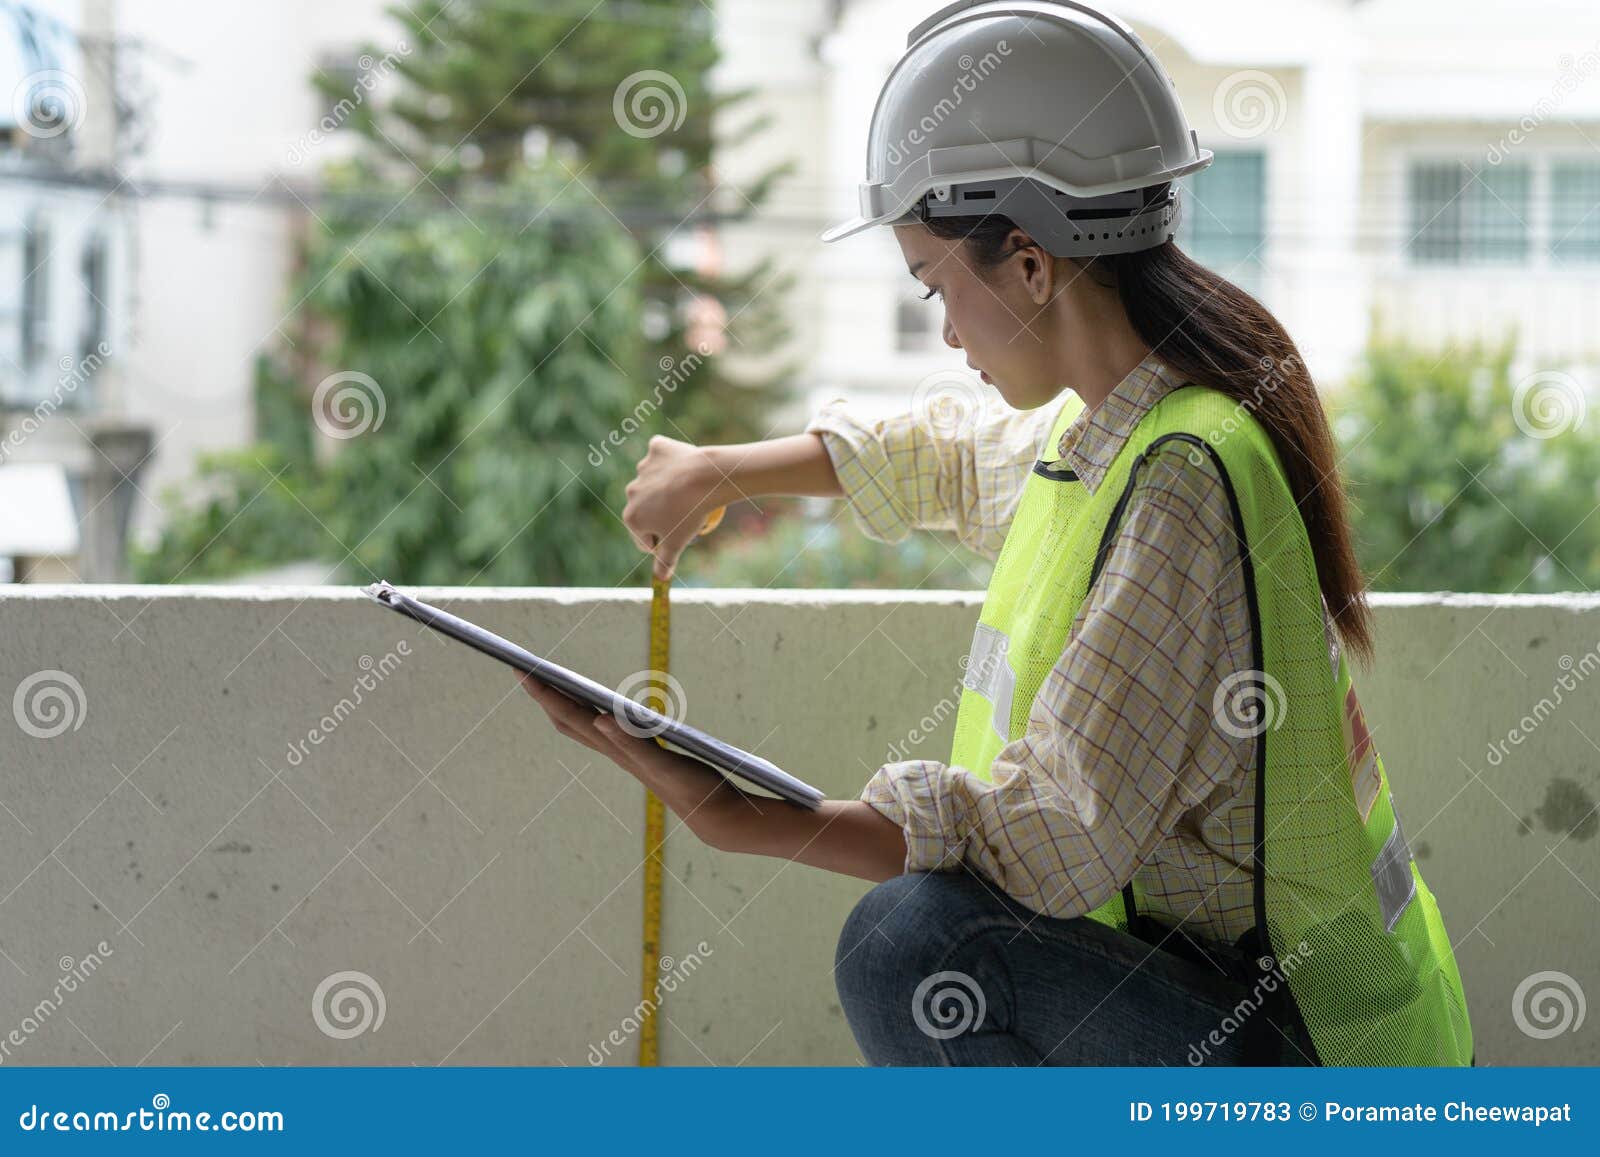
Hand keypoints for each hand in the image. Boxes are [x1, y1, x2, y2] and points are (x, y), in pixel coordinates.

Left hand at [519, 674, 741, 839]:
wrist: (712, 814)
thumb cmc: (691, 789)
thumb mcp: (662, 764)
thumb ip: (632, 743)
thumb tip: (598, 718)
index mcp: (615, 748)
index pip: (570, 715)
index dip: (544, 693)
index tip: (521, 670)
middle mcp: (614, 750)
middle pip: (567, 720)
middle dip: (544, 696)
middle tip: (526, 670)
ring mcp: (625, 753)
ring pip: (583, 726)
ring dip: (564, 704)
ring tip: (552, 683)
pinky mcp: (639, 754)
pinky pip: (604, 729)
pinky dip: (591, 712)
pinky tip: (599, 707)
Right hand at [622, 434, 727, 579]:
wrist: (706, 477)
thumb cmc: (691, 513)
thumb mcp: (678, 543)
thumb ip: (665, 562)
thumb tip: (659, 578)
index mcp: (632, 518)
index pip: (643, 539)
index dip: (661, 542)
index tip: (679, 538)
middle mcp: (631, 492)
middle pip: (647, 510)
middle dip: (662, 514)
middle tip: (687, 514)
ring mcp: (643, 468)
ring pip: (655, 482)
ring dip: (666, 487)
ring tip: (689, 491)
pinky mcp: (657, 448)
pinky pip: (663, 455)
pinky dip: (672, 460)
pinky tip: (686, 467)